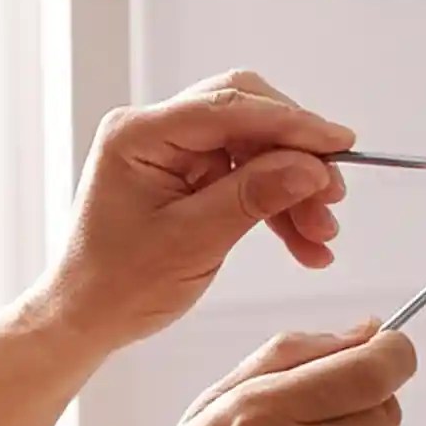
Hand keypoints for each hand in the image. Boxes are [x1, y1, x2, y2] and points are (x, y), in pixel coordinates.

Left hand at [39, 70, 354, 352]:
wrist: (87, 318)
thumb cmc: (117, 285)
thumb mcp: (191, 242)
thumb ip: (252, 197)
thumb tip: (309, 168)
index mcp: (140, 135)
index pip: (230, 108)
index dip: (293, 123)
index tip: (339, 142)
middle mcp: (156, 132)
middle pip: (249, 117)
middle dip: (297, 155)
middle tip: (332, 193)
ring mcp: (174, 153)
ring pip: (256, 150)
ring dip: (294, 188)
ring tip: (321, 233)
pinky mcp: (190, 176)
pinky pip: (248, 177)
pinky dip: (279, 205)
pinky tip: (304, 240)